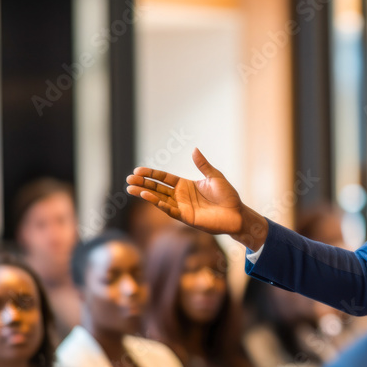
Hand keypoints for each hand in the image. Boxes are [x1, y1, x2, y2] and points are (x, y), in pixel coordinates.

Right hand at [125, 148, 267, 249]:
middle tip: (129, 179)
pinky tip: (149, 197)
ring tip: (132, 188)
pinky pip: (170, 210)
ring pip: (159, 199)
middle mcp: (180, 196)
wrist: (237, 213)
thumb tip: (194, 149)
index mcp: (185, 185)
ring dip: (146, 194)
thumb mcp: (214, 176)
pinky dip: (159, 204)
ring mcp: (182, 207)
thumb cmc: (228, 196)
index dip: (151, 174)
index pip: (164, 178)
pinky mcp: (186, 217)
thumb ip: (203, 165)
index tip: (138, 170)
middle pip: (157, 188)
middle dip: (143, 183)